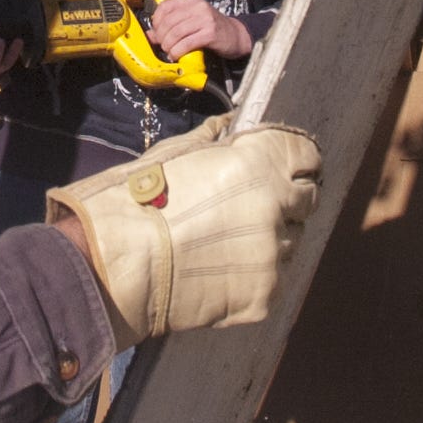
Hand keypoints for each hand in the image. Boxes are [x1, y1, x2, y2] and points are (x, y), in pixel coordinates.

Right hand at [47, 116, 321, 346]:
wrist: (116, 265)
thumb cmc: (137, 202)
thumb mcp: (173, 154)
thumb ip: (212, 140)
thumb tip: (228, 126)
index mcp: (259, 162)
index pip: (306, 154)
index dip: (294, 159)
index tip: (282, 165)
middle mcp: (277, 205)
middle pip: (306, 200)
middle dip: (285, 199)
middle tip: (247, 207)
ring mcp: (274, 255)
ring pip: (288, 243)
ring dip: (268, 239)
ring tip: (222, 242)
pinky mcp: (265, 296)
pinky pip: (271, 280)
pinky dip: (253, 276)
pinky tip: (216, 270)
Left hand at [146, 0, 251, 60]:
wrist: (236, 36)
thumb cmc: (212, 29)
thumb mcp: (192, 23)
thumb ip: (172, 26)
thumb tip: (150, 35)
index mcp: (192, 1)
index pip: (165, 7)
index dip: (156, 21)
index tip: (157, 32)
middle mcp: (198, 7)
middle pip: (168, 22)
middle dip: (161, 37)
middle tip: (163, 46)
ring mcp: (205, 19)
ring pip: (175, 33)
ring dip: (169, 46)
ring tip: (170, 52)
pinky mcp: (210, 33)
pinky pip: (187, 43)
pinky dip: (178, 51)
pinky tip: (177, 55)